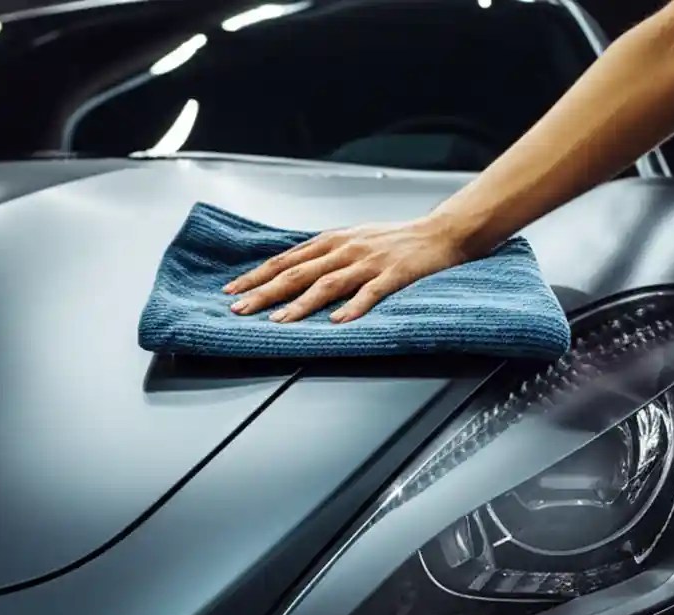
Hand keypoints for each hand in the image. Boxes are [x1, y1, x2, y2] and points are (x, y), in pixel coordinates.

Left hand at [223, 213, 479, 322]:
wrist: (441, 232)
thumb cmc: (394, 240)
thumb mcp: (352, 240)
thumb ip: (322, 255)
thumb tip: (288, 271)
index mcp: (332, 241)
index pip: (286, 260)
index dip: (257, 276)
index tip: (232, 291)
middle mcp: (345, 249)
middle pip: (298, 272)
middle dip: (266, 292)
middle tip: (240, 309)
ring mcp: (369, 262)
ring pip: (327, 284)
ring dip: (300, 304)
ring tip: (279, 321)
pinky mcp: (394, 274)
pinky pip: (370, 293)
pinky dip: (352, 307)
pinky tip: (337, 322)